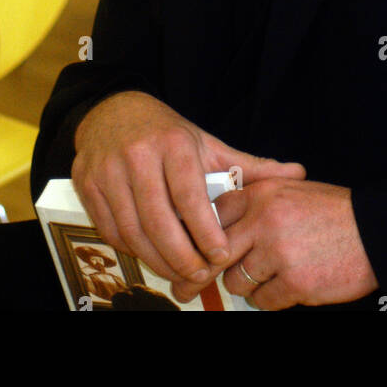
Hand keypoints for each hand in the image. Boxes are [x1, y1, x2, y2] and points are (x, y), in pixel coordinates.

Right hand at [71, 91, 305, 286]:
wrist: (112, 111)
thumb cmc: (167, 134)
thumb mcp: (208, 143)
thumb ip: (250, 166)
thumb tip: (298, 173)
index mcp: (173, 144)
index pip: (189, 195)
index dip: (205, 230)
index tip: (220, 255)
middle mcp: (138, 155)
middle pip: (158, 219)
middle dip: (181, 255)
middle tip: (199, 275)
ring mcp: (108, 170)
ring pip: (132, 230)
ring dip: (156, 259)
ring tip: (178, 272)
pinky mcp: (87, 184)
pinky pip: (110, 229)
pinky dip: (131, 249)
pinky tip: (150, 254)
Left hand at [171, 178, 377, 309]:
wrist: (374, 230)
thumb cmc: (331, 212)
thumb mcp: (289, 191)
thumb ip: (255, 203)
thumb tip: (216, 225)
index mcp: (261, 194)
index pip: (212, 216)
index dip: (200, 238)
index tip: (191, 254)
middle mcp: (264, 220)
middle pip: (215, 254)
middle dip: (198, 276)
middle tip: (184, 290)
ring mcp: (278, 252)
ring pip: (237, 281)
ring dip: (248, 284)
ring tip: (271, 275)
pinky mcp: (293, 282)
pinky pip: (263, 301)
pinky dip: (271, 299)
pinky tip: (289, 285)